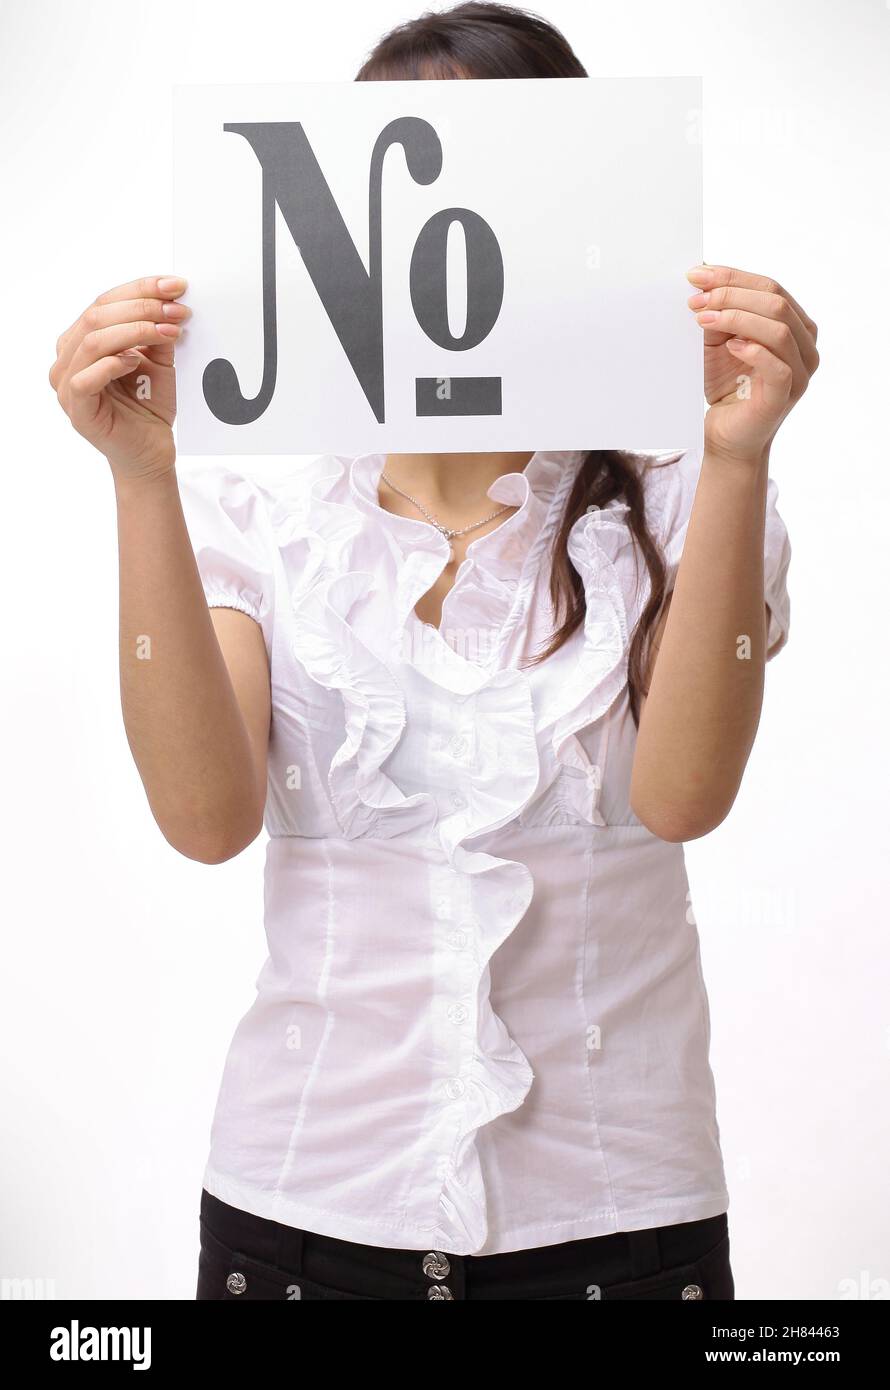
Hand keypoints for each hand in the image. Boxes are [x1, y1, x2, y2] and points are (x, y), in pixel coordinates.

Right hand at [49, 275, 189, 480]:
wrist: (151, 452)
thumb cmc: (149, 406)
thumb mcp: (159, 361)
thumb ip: (158, 333)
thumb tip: (170, 300)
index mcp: (82, 339)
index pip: (105, 302)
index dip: (140, 289)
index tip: (176, 285)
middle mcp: (68, 357)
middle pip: (97, 316)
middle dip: (142, 308)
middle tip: (177, 310)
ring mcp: (67, 383)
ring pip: (93, 341)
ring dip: (135, 331)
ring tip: (168, 332)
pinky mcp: (76, 408)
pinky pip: (87, 378)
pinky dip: (113, 364)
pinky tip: (137, 361)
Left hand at [686, 264, 818, 461]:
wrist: (724, 435)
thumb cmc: (724, 387)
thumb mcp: (717, 341)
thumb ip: (719, 311)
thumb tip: (702, 275)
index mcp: (794, 324)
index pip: (769, 287)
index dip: (732, 277)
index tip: (695, 276)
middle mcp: (805, 345)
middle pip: (775, 301)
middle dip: (731, 294)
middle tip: (695, 300)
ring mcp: (800, 371)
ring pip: (779, 328)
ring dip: (737, 318)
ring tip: (703, 320)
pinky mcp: (786, 395)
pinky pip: (778, 366)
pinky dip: (753, 351)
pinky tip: (730, 347)